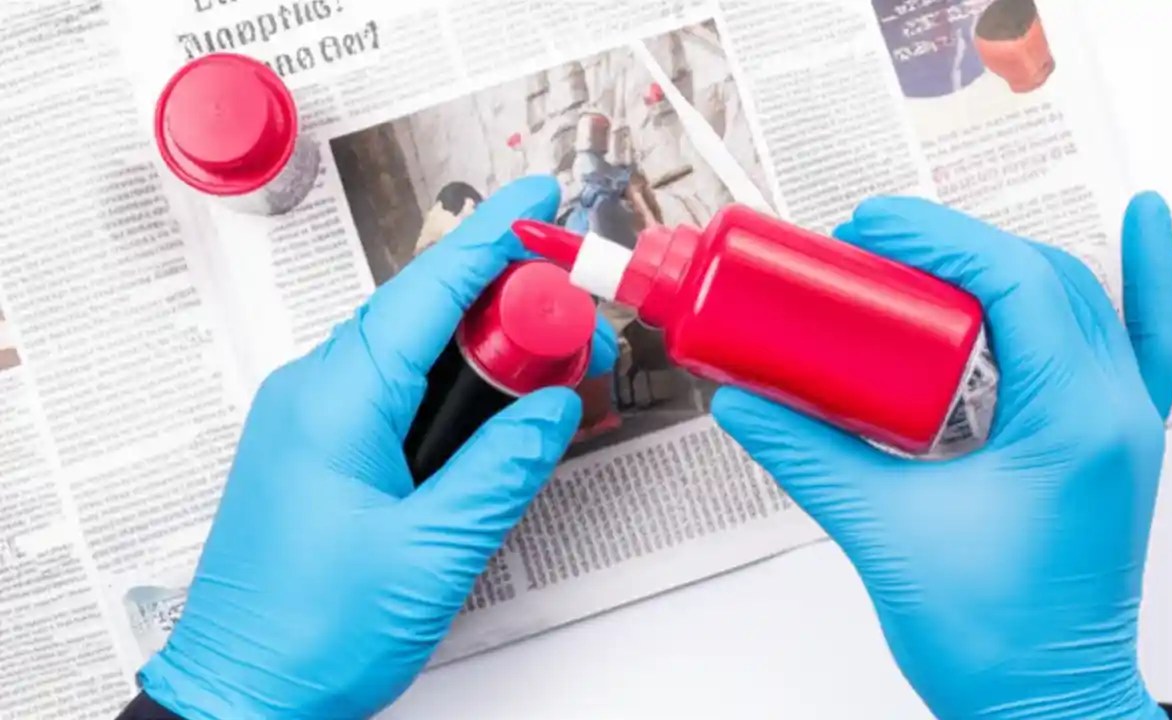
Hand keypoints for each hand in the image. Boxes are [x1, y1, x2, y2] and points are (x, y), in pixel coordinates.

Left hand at [138, 176, 615, 719]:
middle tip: (581, 336)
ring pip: (415, 351)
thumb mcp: (433, 551)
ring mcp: (316, 418)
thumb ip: (502, 468)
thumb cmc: (308, 636)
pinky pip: (395, 388)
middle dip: (511, 311)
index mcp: (335, 401)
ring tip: (552, 379)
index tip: (541, 202)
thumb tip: (554, 408)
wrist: (244, 697)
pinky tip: (492, 414)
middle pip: (427, 314)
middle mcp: (316, 393)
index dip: (493, 239)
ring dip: (486, 355)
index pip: (427, 291)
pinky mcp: (324, 446)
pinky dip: (451, 387)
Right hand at [712, 194, 1171, 718]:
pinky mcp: (1115, 444)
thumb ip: (808, 455)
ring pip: (1082, 302)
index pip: (1013, 283)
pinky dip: (1146, 280)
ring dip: (1009, 264)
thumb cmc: (992, 640)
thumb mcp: (885, 532)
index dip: (936, 238)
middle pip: (1045, 279)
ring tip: (935, 253)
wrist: (1043, 705)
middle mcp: (1115, 412)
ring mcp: (1126, 426)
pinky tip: (1144, 222)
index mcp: (1072, 422)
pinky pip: (1149, 340)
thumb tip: (745, 399)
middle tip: (872, 252)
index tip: (868, 228)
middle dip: (955, 247)